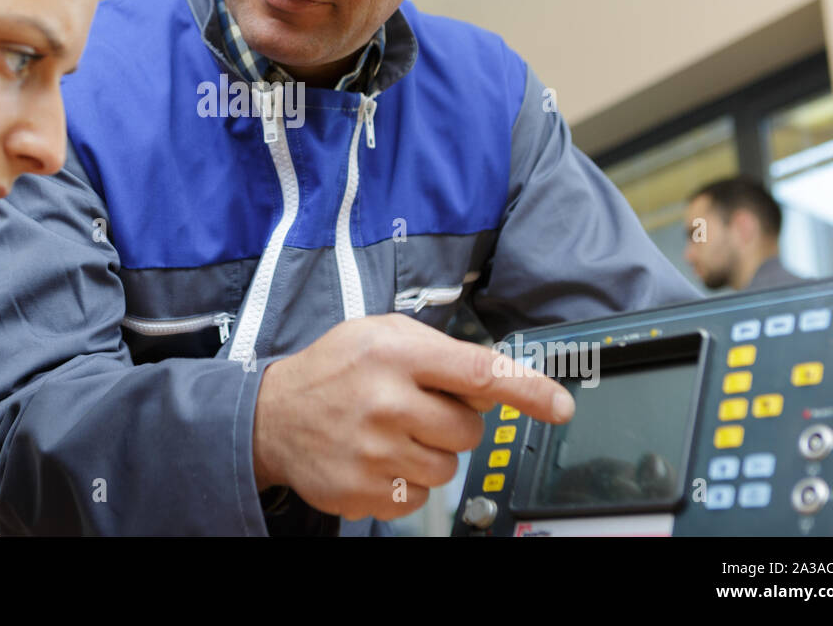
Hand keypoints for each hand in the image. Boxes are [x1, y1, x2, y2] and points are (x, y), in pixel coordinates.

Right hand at [252, 312, 573, 521]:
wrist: (273, 416)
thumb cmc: (335, 369)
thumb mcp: (382, 335)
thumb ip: (441, 353)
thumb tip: (497, 388)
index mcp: (396, 352)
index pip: (480, 372)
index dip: (528, 390)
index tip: (559, 405)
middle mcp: (387, 401)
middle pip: (469, 429)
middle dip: (454, 421)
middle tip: (417, 408)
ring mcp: (375, 451)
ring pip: (449, 467)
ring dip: (430, 453)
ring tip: (392, 432)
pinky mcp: (364, 490)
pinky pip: (420, 497)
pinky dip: (407, 481)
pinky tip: (377, 458)